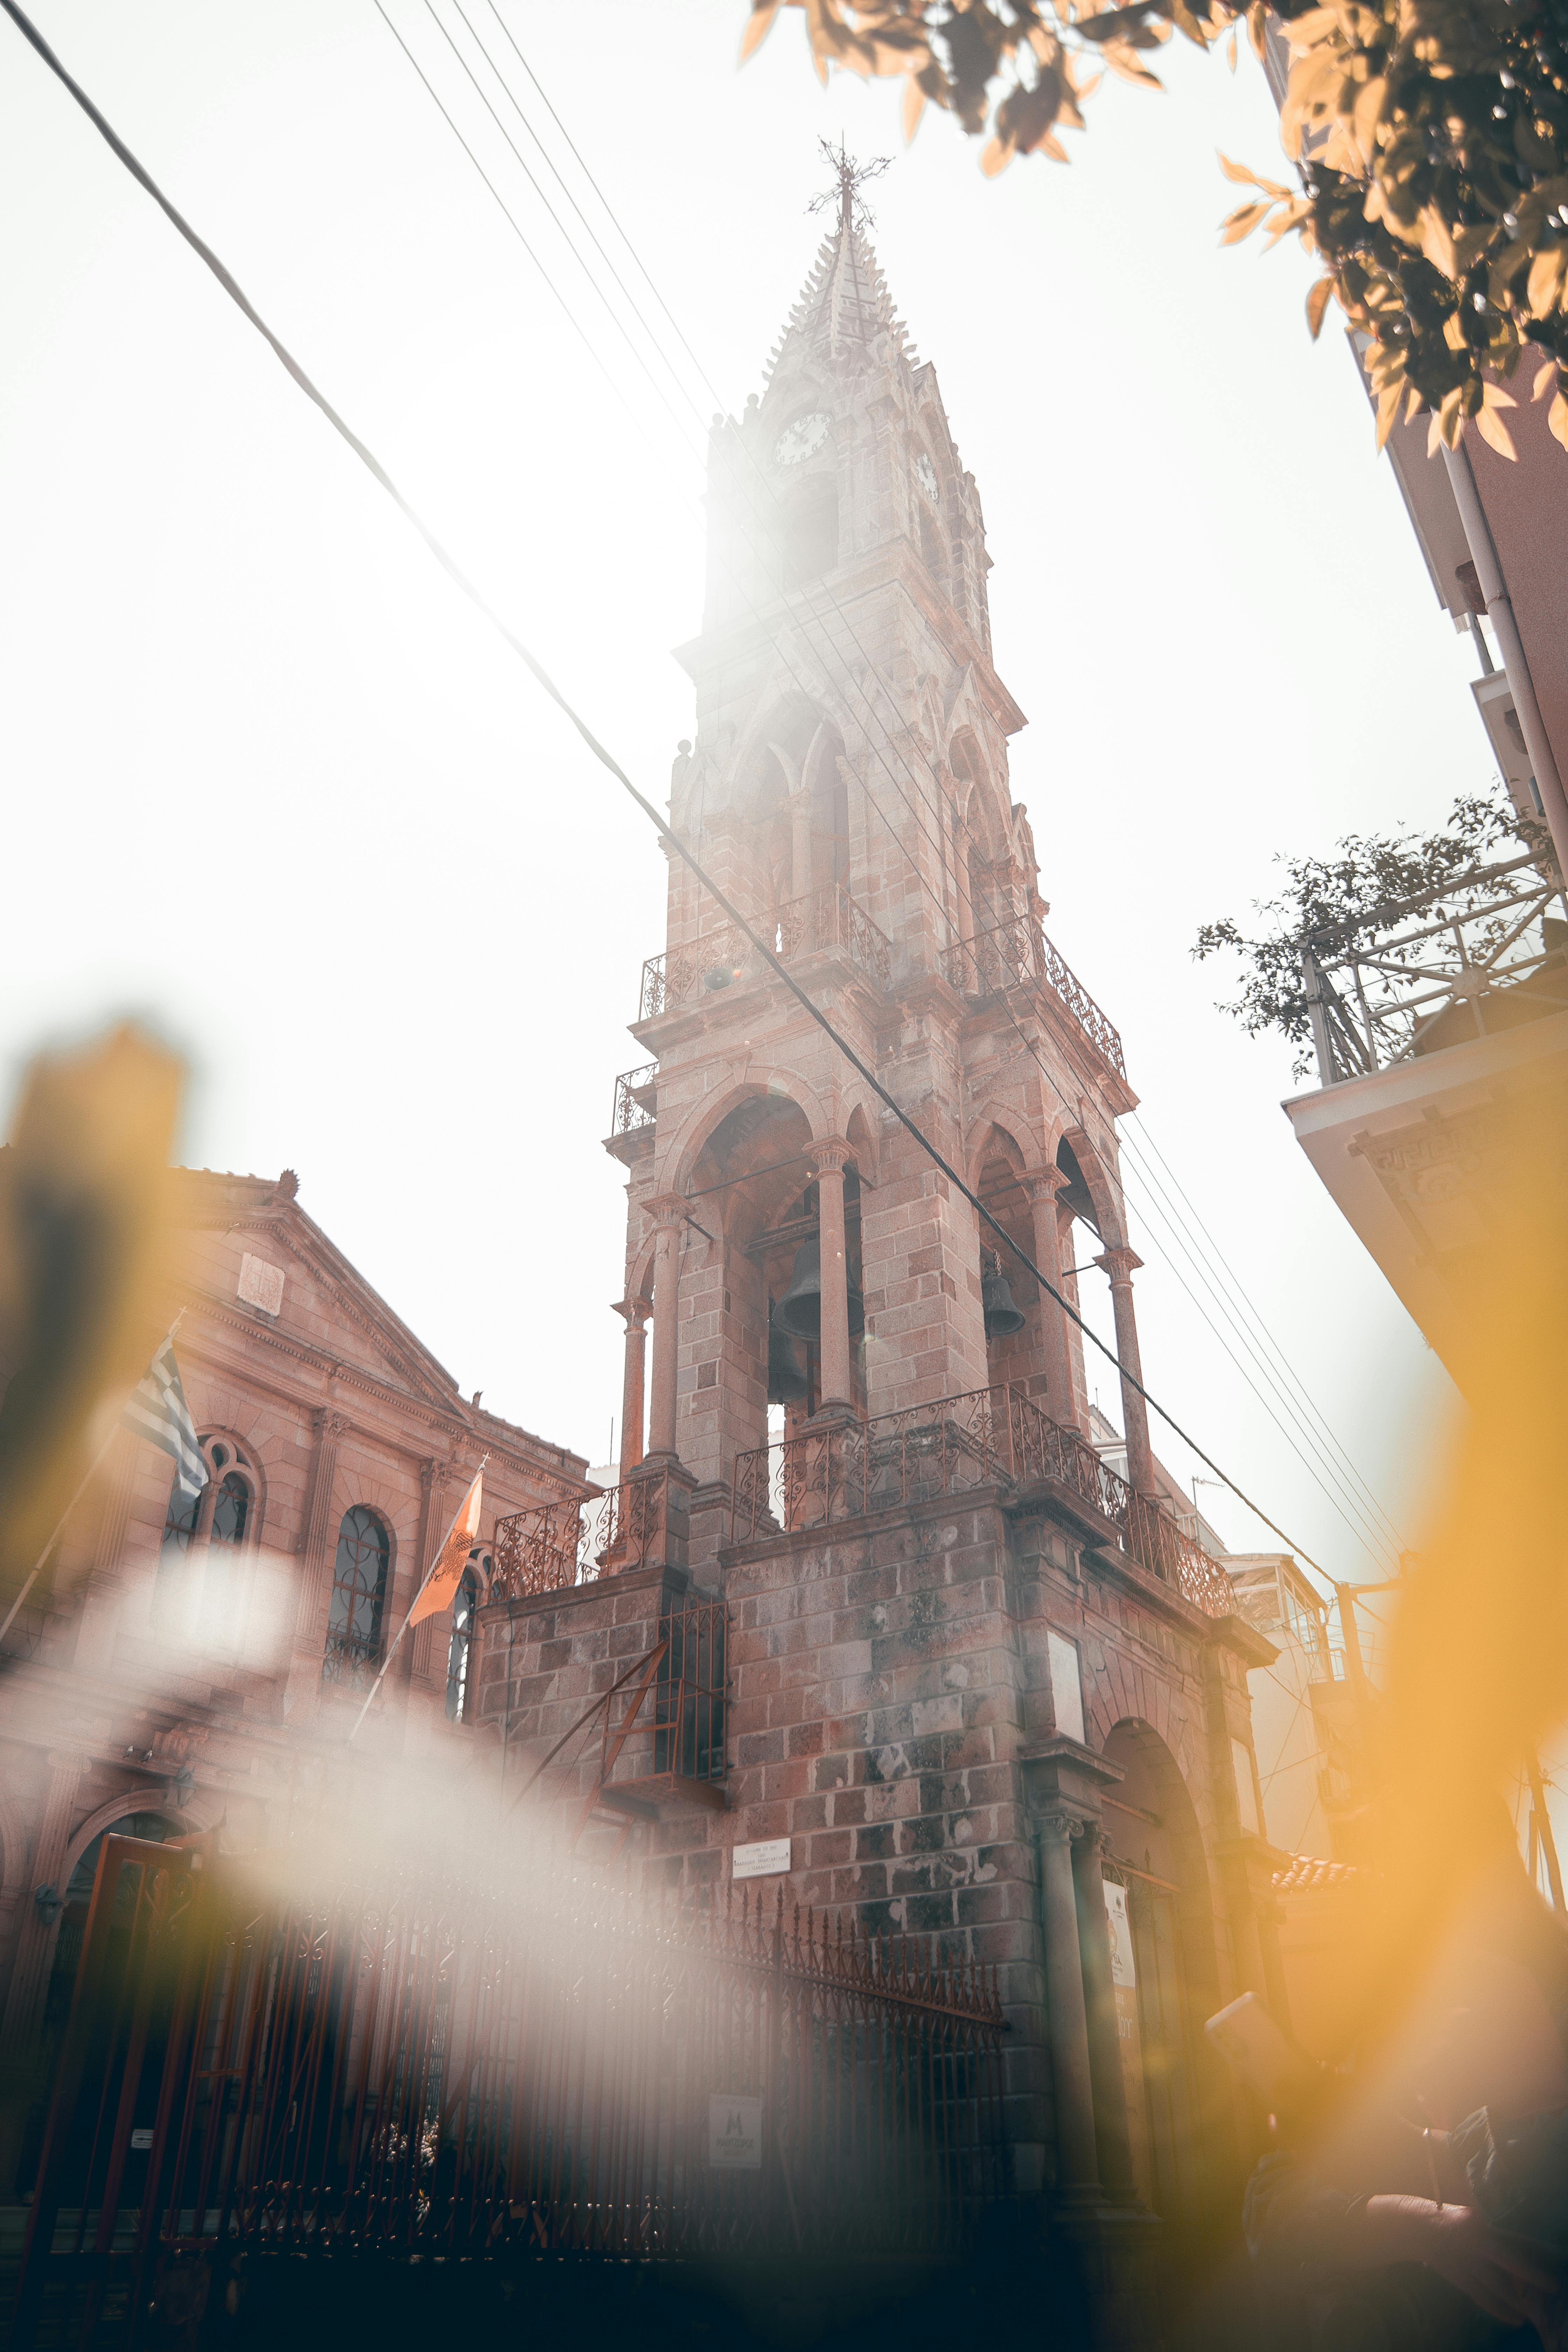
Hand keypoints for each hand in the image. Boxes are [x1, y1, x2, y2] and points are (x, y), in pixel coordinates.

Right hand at [1365, 2197, 1561, 2330]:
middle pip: (1507, 2262)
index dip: (1530, 2255)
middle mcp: (1472, 2241)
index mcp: (1477, 2224)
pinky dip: (1498, 2309)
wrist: (1412, 2226)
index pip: (1509, 2241)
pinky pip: (1481, 2296)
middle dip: (1531, 2276)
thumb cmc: (1446, 2217)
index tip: (1550, 2267)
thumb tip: (1518, 2236)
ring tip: (1534, 2311)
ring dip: (1516, 2299)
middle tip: (1552, 2287)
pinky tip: (1513, 2318)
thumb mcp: (1470, 2215)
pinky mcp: (1456, 2276)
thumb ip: (1490, 2225)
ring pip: (1495, 2285)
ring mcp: (1463, 2260)